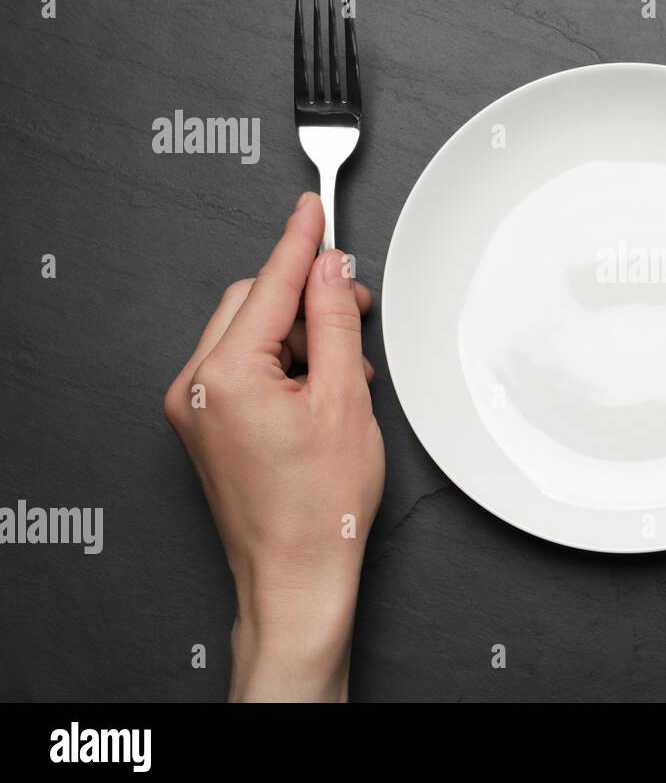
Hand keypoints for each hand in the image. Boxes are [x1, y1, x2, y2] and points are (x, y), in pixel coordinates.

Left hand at [164, 193, 383, 701]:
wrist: (297, 574)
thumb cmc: (321, 507)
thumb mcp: (345, 399)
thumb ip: (336, 323)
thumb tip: (330, 272)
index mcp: (225, 375)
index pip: (269, 285)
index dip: (299, 242)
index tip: (312, 207)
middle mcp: (195, 387)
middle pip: (252, 303)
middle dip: (305, 296)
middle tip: (355, 302)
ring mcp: (193, 408)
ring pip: (249, 333)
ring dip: (299, 334)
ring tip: (346, 369)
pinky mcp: (204, 425)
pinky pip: (242, 367)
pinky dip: (283, 363)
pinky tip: (321, 387)